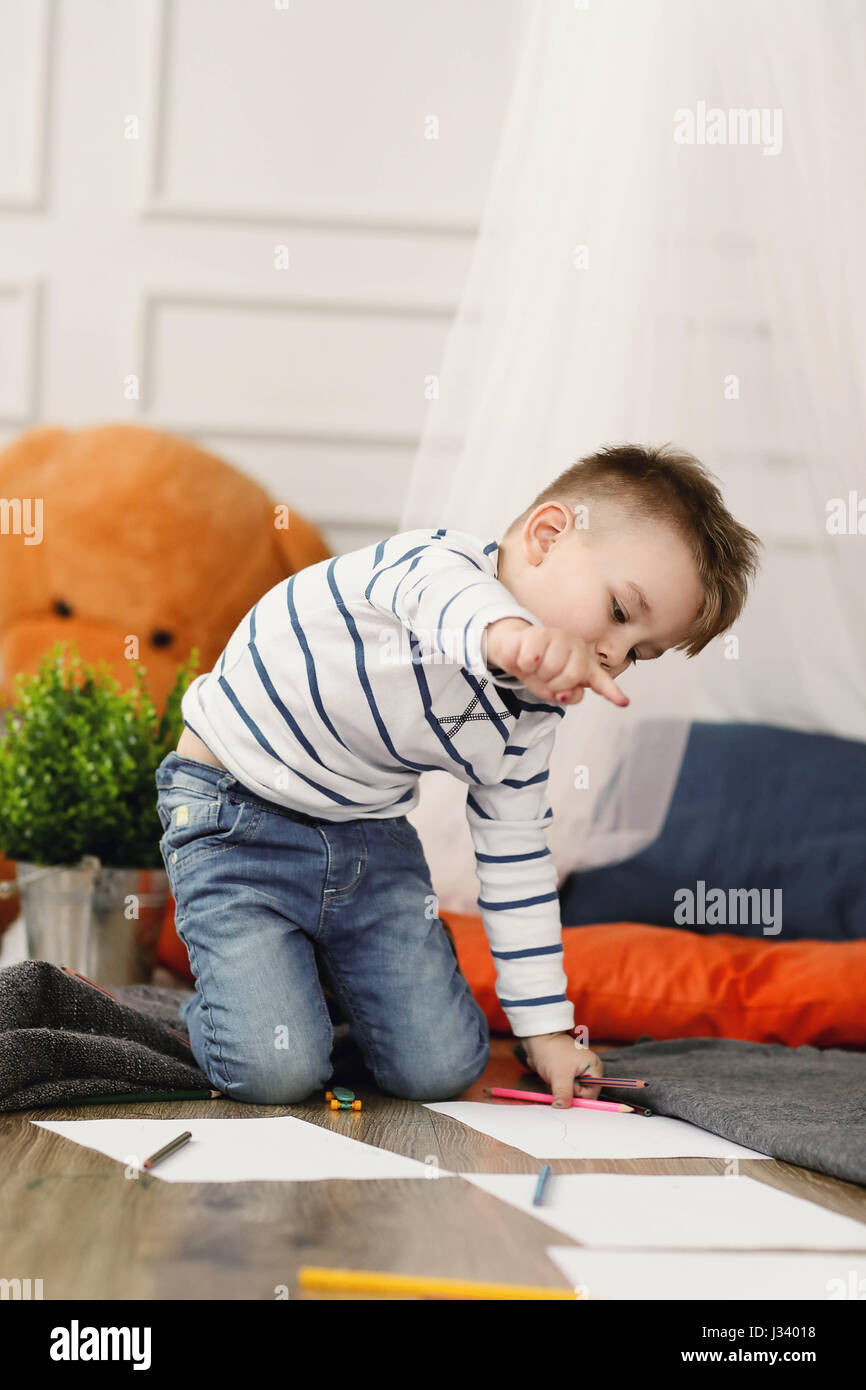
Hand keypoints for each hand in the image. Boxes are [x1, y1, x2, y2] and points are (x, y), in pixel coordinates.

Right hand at [485, 618, 627, 707]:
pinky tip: (525, 658)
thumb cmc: (538, 671)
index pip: (602, 681)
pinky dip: (524, 665)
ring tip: (535, 668)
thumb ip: (566, 696)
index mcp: (585, 665)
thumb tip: (566, 694)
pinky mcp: (538, 633)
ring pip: (551, 668)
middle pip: (572, 676)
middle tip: (545, 679)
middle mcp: (577, 649)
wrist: (513, 650)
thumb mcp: (553, 690)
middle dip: (554, 684)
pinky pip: (532, 659)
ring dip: (537, 675)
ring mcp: (559, 638)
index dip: (613, 693)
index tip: (623, 703)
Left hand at [522, 1033, 603, 1106]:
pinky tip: (552, 1081)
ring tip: (554, 1080)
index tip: (567, 1087)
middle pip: (583, 1096)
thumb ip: (564, 1093)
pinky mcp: (569, 1076)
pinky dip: (558, 1089)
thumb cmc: (551, 1051)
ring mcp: (579, 1074)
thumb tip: (562, 1107)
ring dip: (561, 1092)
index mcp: (594, 1068)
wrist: (537, 1040)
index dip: (578, 1096)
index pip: (592, 1094)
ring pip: (572, 1095)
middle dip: (569, 1094)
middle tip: (559, 1083)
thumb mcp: (559, 1074)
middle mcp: (589, 1072)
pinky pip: (565, 1090)